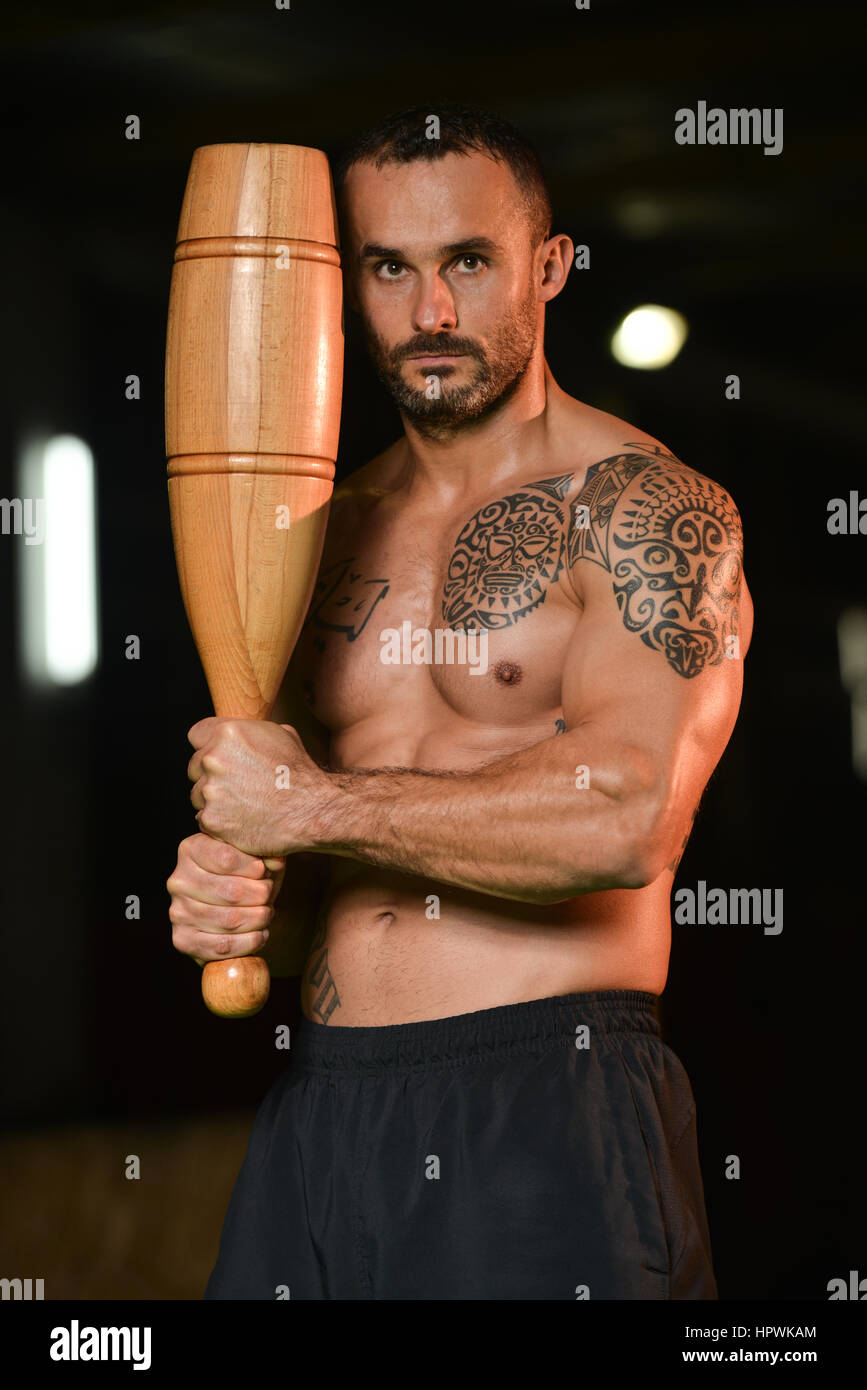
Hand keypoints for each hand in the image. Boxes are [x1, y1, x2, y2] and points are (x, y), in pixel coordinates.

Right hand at [167, 833, 284, 965]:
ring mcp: (178, 912)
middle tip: (267, 895)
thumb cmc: (246, 875)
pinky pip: (223, 945)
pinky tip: (260, 934)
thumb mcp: (256, 855)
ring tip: (265, 913)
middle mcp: (178, 881)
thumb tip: (275, 862)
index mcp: (191, 850)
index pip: (227, 859)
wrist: (236, 908)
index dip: (255, 868)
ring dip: (258, 919)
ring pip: (230, 920)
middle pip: (232, 892)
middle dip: (261, 895)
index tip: (265, 872)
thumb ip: (265, 852)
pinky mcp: (183, 940)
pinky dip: (249, 941)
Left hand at [187, 716, 335, 856]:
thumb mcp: (280, 734)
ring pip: (198, 794)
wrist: (310, 810)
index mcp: (227, 732)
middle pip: (195, 765)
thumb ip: (250, 731)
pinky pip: (204, 819)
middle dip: (211, 774)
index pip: (196, 735)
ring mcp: (209, 791)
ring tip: (244, 803)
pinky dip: (219, 821)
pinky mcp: (211, 819)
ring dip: (214, 799)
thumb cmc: (299, 772)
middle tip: (237, 784)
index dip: (208, 745)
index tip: (218, 756)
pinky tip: (242, 819)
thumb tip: (239, 730)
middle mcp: (213, 758)